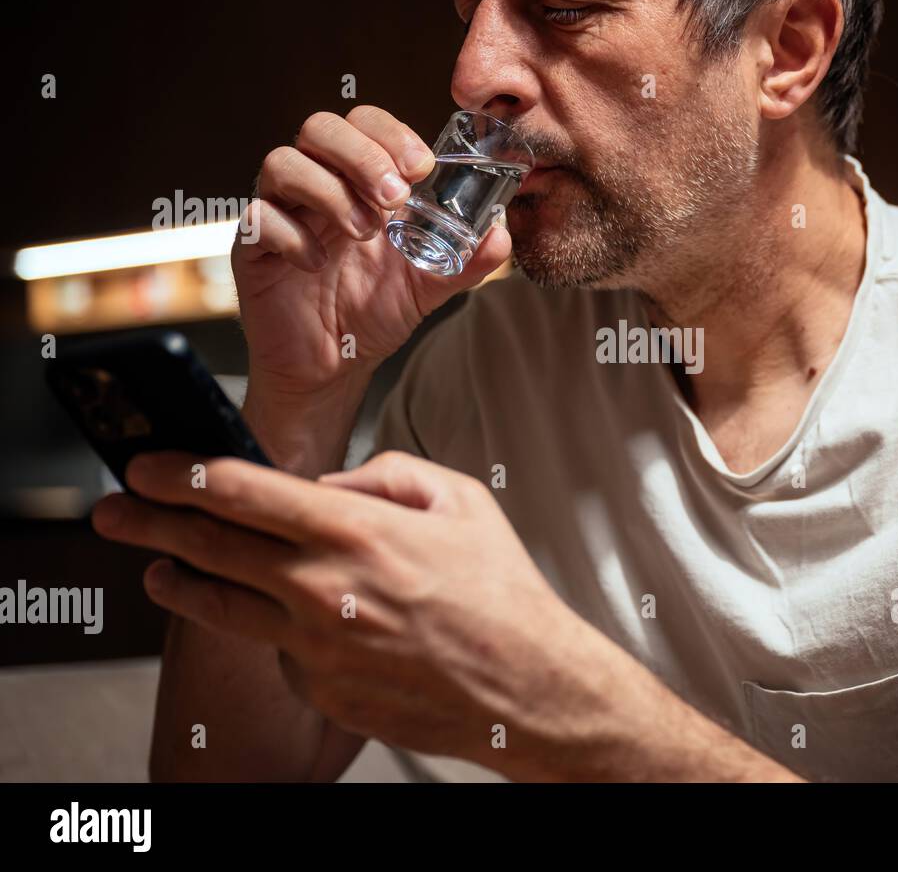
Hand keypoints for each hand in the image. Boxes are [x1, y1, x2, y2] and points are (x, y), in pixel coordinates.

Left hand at [90, 451, 615, 774]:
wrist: (524, 686)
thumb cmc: (499, 591)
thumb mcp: (458, 500)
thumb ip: (385, 476)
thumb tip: (330, 486)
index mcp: (354, 531)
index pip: (243, 492)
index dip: (184, 474)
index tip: (148, 465)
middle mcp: (321, 591)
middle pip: (210, 550)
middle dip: (151, 524)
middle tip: (112, 511)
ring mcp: (314, 649)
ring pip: (224, 609)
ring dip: (180, 584)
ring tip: (156, 572)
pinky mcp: (320, 692)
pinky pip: (281, 652)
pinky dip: (280, 631)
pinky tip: (304, 624)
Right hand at [236, 105, 510, 396]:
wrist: (335, 367)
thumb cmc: (374, 312)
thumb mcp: (430, 283)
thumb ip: (466, 258)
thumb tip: (501, 233)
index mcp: (358, 182)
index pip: (364, 123)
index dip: (389, 133)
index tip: (421, 166)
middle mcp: (317, 186)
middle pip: (319, 127)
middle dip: (362, 155)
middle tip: (394, 197)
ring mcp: (281, 213)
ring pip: (282, 162)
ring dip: (330, 191)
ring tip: (364, 233)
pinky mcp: (252, 248)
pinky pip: (255, 218)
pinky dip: (292, 236)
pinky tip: (319, 263)